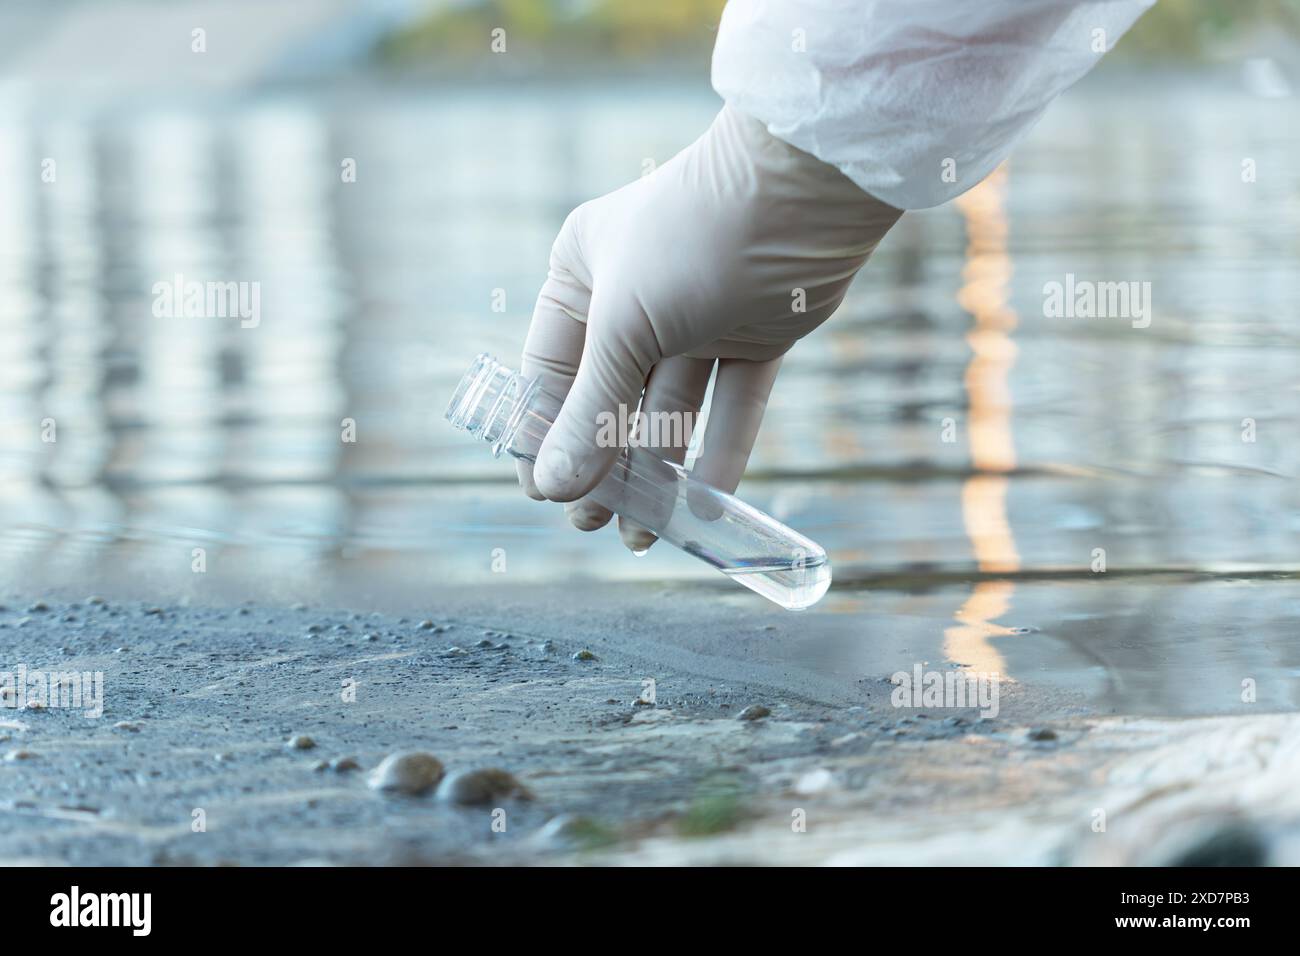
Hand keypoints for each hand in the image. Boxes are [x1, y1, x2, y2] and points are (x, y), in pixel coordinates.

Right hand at [517, 103, 900, 550]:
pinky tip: (706, 504)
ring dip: (658, 471)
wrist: (803, 193)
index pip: (550, 372)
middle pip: (611, 399)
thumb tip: (554, 488)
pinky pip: (730, 405)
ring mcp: (696, 320)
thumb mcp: (625, 326)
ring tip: (644, 533)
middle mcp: (634, 300)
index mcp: (582, 277)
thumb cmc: (690, 240)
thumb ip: (591, 411)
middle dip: (604, 464)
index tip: (546, 495)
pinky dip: (719, 452)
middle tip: (597, 526)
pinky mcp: (753, 338)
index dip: (544, 436)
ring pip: (669, 410)